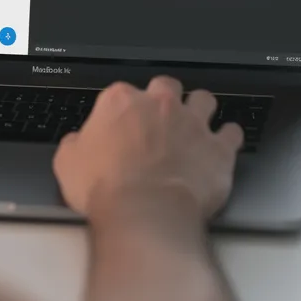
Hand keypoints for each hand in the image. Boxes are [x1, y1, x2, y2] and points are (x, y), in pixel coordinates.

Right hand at [53, 76, 242, 223]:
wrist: (145, 214)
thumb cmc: (107, 189)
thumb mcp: (68, 164)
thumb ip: (75, 145)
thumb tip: (76, 143)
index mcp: (121, 102)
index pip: (123, 92)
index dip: (124, 110)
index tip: (123, 125)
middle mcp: (160, 104)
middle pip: (166, 86)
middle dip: (165, 99)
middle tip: (160, 120)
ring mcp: (193, 123)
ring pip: (204, 100)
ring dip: (200, 110)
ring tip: (195, 125)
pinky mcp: (218, 148)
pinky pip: (232, 132)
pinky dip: (228, 137)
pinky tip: (223, 145)